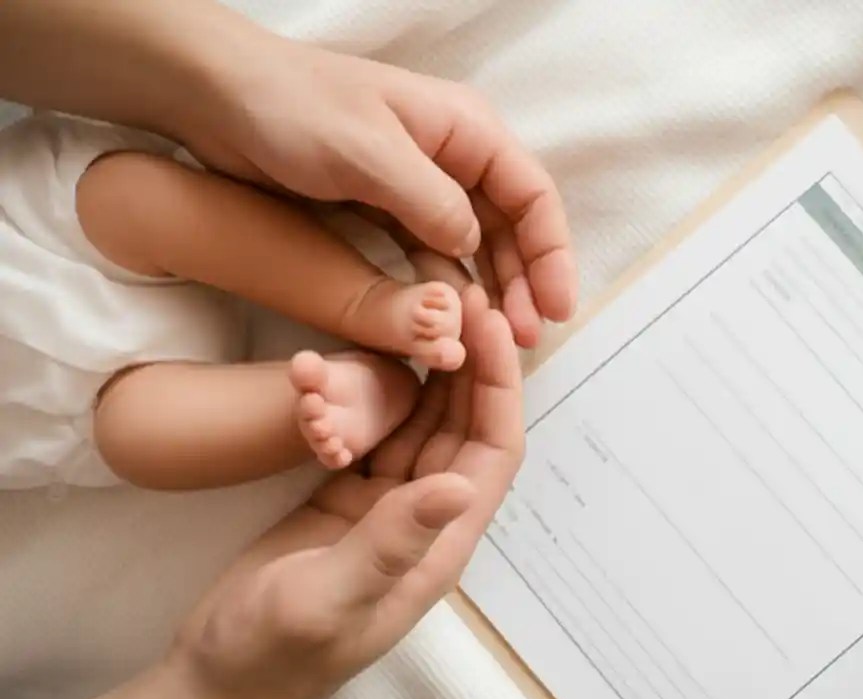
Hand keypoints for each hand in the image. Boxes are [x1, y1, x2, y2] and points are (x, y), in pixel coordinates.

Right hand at [64, 285, 523, 698]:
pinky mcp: (347, 500)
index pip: (493, 450)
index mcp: (441, 543)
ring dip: (430, 371)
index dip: (498, 385)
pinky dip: (379, 393)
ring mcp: (386, 507)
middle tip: (460, 296)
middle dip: (471, 361)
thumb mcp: (330, 598)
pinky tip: (374, 351)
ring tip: (427, 309)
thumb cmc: (275, 653)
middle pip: (466, 426)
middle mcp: (425, 518)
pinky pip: (377, 433)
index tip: (488, 322)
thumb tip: (458, 488)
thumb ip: (391, 545)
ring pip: (424, 424)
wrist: (220, 678)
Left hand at [188, 35, 576, 347]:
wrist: (215, 99)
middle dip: (525, 283)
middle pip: (510, 229)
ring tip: (495, 344)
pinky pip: (429, 257)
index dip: (551, 254)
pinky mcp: (385, 212)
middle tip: (529, 340)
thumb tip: (473, 248)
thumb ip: (430, 202)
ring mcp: (419, 187)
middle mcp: (452, 159)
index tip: (556, 308)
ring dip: (489, 293)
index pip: (531, 196)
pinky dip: (445, 289)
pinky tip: (449, 326)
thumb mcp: (368, 152)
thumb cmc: (293, 107)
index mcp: (464, 131)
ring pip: (473, 248)